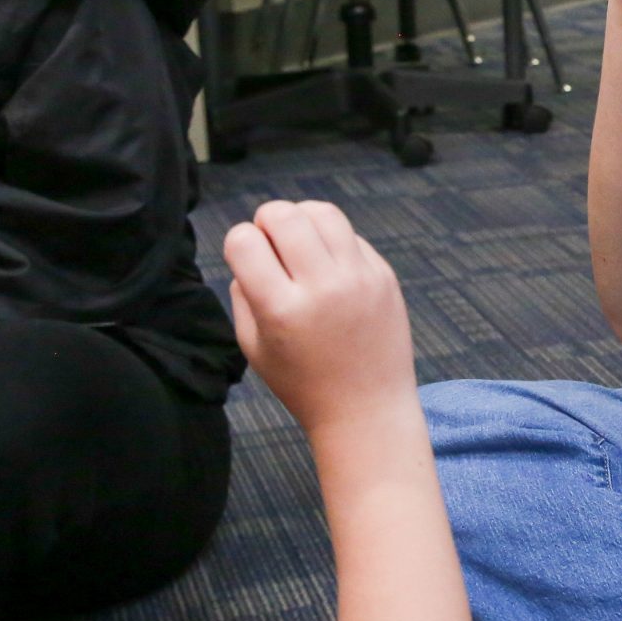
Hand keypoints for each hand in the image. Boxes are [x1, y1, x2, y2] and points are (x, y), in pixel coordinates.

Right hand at [223, 201, 416, 434]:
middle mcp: (322, 287)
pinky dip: (331, 238)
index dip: (238, 242)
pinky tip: (326, 262)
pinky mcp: (384, 275)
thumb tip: (250, 248)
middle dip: (266, 220)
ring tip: (298, 241)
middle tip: (270, 243)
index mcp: (281, 309)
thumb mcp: (254, 346)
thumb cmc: (302, 382)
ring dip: (301, 218)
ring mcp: (359, 278)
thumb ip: (243, 293)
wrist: (367, 408)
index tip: (246, 258)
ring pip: (322, 212)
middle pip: (284, 214)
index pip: (244, 240)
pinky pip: (350, 234)